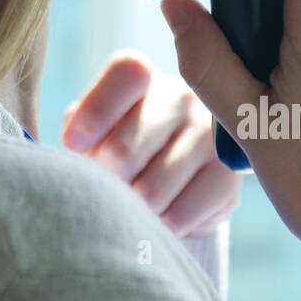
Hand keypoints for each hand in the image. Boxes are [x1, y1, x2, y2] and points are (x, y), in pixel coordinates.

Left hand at [60, 52, 242, 237]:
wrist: (173, 178)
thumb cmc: (116, 146)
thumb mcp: (91, 130)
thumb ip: (78, 128)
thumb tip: (75, 144)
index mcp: (142, 76)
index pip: (126, 74)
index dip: (94, 113)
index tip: (72, 145)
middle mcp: (180, 96)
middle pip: (125, 149)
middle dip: (105, 180)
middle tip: (105, 187)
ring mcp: (209, 134)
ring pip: (151, 190)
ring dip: (132, 208)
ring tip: (132, 203)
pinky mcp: (228, 175)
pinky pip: (181, 214)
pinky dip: (160, 226)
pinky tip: (158, 217)